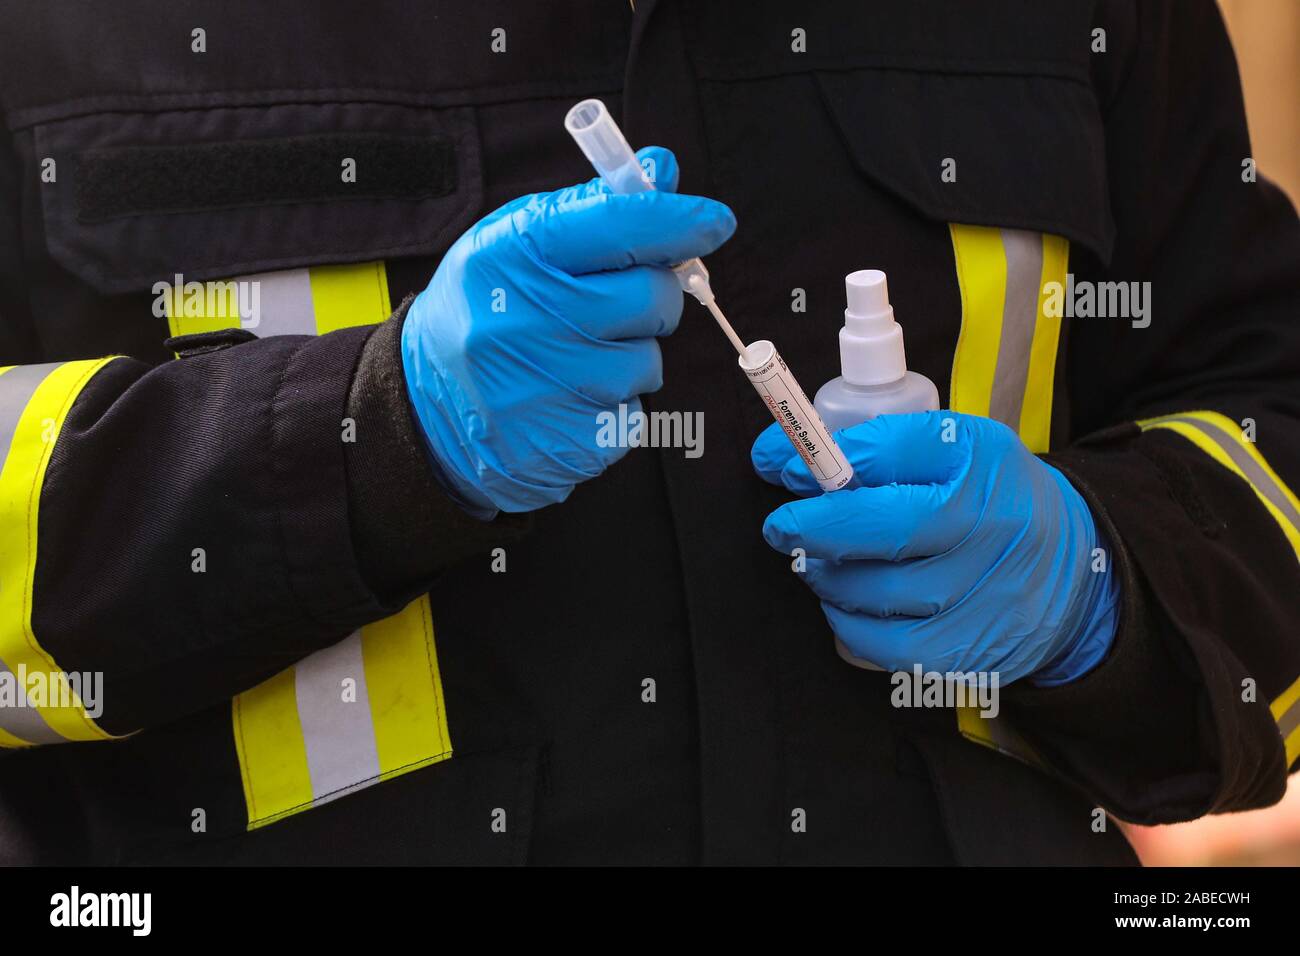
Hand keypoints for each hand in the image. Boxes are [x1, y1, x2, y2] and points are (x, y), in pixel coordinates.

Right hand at [403, 147, 734, 515]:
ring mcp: (547, 388)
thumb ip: (593, 210)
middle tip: (625, 302)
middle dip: (657, 296)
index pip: (618, 224)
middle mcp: (525, 319)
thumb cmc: (489, 309)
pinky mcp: (570, 442)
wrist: (430, 407)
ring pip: (648, 361)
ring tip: (577, 358)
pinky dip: (615, 406)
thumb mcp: (519, 243)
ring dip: (632, 357)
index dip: (678, 220)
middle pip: (651, 295)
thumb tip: (663, 171)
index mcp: (512, 254)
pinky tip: (570, 398)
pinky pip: (634, 414)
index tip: (714, 221)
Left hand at [753, 411, 1118, 685]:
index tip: (775, 460)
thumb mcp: (953, 454)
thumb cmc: (987, 502)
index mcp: (982, 458)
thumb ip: (875, 452)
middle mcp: (992, 523)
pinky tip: (845, 604)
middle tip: (781, 526)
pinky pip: (881, 643)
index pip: (890, 449)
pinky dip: (846, 622)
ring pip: (874, 590)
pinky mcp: (969, 651)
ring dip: (826, 575)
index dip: (821, 457)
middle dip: (812, 524)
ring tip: (819, 563)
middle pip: (882, 525)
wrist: (1074, 574)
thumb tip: (778, 460)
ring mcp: (985, 592)